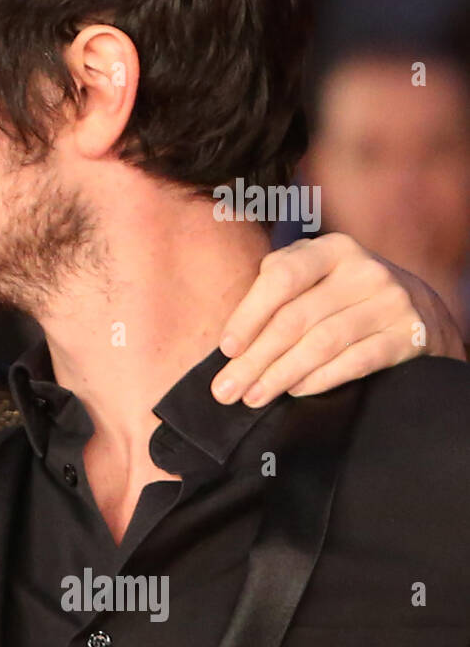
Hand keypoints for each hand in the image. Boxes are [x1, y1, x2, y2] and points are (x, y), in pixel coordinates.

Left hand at [212, 232, 466, 406]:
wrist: (421, 312)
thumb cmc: (344, 297)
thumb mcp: (315, 278)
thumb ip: (275, 291)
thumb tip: (230, 343)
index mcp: (331, 249)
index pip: (281, 277)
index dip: (249, 314)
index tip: (226, 348)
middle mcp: (364, 270)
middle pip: (296, 318)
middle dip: (255, 359)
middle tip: (227, 389)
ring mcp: (390, 302)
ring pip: (322, 343)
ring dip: (281, 375)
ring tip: (254, 397)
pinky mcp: (409, 335)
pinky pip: (356, 361)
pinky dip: (321, 379)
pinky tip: (295, 392)